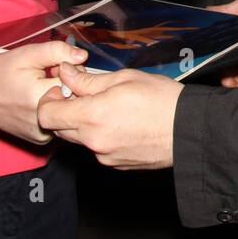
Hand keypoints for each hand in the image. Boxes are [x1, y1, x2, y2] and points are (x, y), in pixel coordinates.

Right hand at [0, 42, 88, 143]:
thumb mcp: (27, 54)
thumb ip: (57, 51)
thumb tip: (82, 57)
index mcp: (43, 99)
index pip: (75, 81)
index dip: (64, 70)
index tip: (48, 68)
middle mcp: (45, 122)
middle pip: (74, 98)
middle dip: (64, 85)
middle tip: (41, 78)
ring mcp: (44, 135)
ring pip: (67, 111)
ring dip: (59, 99)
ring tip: (37, 91)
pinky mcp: (41, 140)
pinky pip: (59, 122)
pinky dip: (53, 111)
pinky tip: (36, 104)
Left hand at [37, 63, 182, 167]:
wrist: (191, 130)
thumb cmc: (161, 99)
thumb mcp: (123, 78)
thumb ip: (88, 80)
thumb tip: (65, 74)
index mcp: (92, 116)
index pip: (46, 115)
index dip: (49, 100)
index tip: (62, 90)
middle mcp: (93, 141)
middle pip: (59, 129)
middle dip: (64, 112)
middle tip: (84, 97)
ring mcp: (104, 156)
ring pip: (79, 140)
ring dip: (83, 125)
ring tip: (108, 110)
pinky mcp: (117, 165)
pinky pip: (98, 149)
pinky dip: (101, 137)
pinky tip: (122, 125)